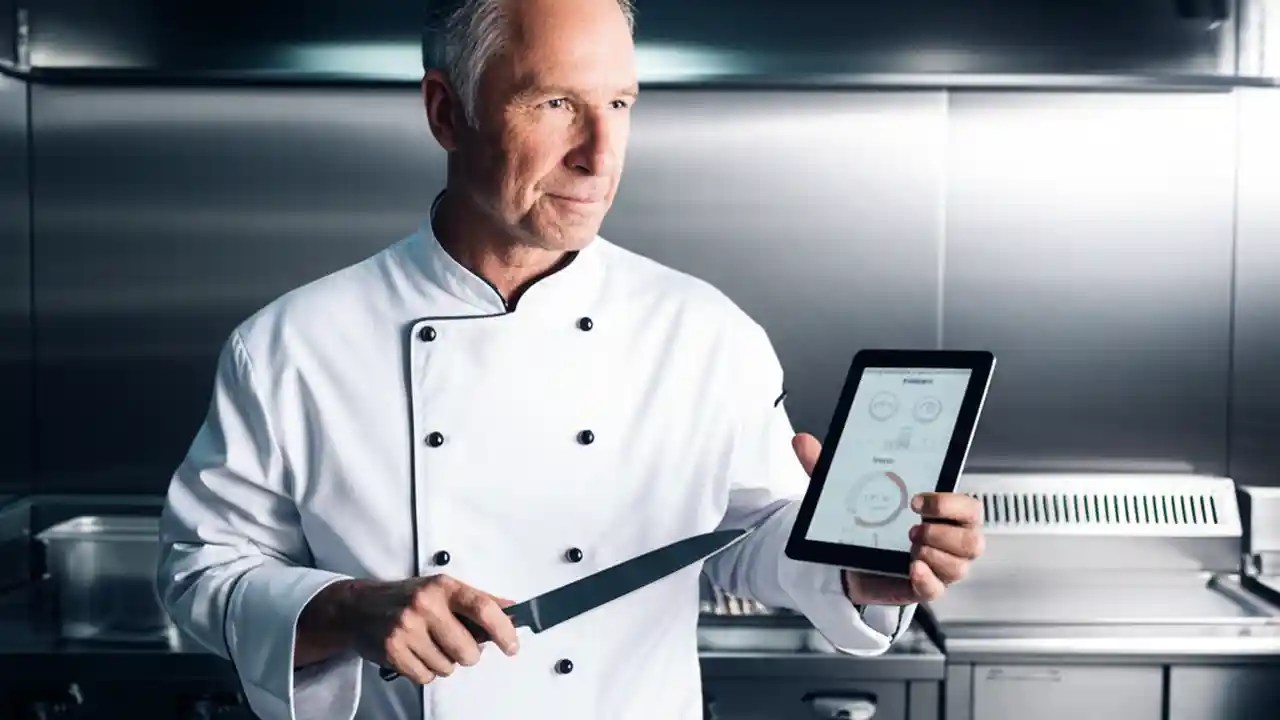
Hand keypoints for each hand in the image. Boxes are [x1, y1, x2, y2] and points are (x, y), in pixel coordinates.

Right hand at [297, 575, 518, 684]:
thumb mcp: (443, 589)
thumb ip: (479, 600)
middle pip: (468, 649)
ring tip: (429, 644)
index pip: (483, 608)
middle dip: (468, 654)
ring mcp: (406, 628)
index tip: (512, 646)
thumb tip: (513, 608)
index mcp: (443, 587)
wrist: (360, 607)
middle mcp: (425, 604)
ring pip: (447, 667)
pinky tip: (416, 654)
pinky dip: (425, 671)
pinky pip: (426, 676)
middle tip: (455, 644)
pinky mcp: (392, 650)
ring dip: (444, 662)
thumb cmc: (408, 597)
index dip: (503, 630)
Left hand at [791, 432, 984, 605]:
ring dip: (936, 556)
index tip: (917, 501)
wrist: (848, 558)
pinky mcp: (923, 588)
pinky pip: (937, 591)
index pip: (969, 508)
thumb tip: (801, 441)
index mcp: (941, 512)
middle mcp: (947, 540)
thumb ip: (826, 467)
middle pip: (972, 540)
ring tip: (911, 548)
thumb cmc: (864, 521)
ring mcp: (939, 566)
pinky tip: (912, 569)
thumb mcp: (845, 492)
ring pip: (960, 566)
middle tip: (913, 529)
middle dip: (945, 534)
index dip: (951, 504)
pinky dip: (927, 581)